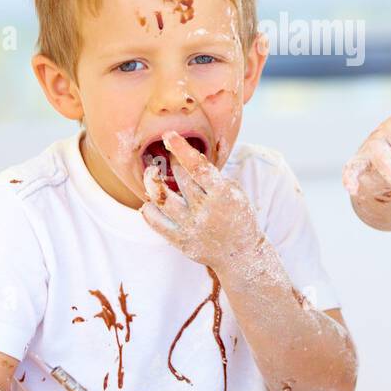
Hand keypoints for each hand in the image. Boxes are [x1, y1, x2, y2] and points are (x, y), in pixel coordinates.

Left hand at [141, 130, 260, 268]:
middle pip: (179, 179)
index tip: (169, 135)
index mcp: (222, 195)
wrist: (241, 255)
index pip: (198, 167)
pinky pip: (155, 221)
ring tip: (152, 173)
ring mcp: (191, 227)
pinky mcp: (180, 241)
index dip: (181, 149)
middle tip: (169, 156)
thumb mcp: (235, 192)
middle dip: (172, 162)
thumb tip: (188, 157)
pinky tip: (151, 200)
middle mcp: (205, 211)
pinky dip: (149, 207)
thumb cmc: (238, 216)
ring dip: (153, 182)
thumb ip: (213, 176)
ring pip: (161, 199)